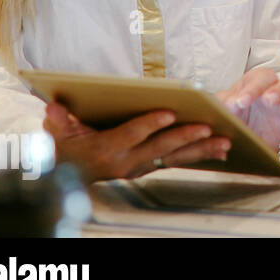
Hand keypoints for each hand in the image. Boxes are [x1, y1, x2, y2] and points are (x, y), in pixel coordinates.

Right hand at [43, 102, 230, 181]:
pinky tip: (221, 150)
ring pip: (175, 158)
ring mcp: (140, 166)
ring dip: (201, 150)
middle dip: (184, 137)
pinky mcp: (150, 167)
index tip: (169, 113)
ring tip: (225, 142)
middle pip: (159, 147)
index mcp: (105, 148)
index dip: (149, 124)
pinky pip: (178, 161)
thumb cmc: (64, 145)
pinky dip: (200, 156)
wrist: (68, 173)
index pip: (130, 135)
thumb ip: (58, 119)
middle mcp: (126, 161)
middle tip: (207, 127)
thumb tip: (54, 106)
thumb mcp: (56, 132)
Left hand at [217, 67, 279, 148]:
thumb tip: (230, 103)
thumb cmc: (232, 116)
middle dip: (279, 90)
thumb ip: (224, 102)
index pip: (263, 77)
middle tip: (268, 100)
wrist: (237, 140)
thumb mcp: (222, 107)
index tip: (242, 101)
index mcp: (258, 84)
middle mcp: (276, 93)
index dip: (254, 87)